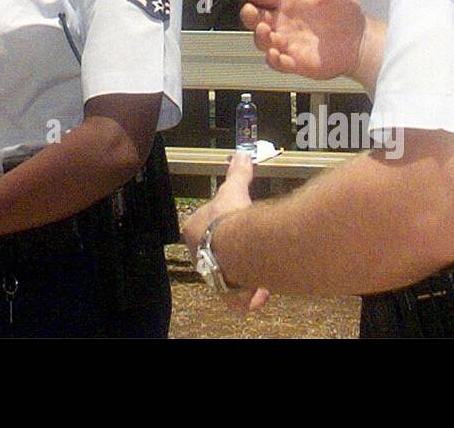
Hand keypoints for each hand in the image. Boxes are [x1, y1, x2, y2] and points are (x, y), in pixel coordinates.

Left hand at [182, 153, 268, 312]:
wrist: (237, 246)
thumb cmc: (229, 217)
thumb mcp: (233, 190)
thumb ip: (237, 174)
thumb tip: (242, 154)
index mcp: (193, 230)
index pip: (201, 228)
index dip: (217, 226)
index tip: (231, 224)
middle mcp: (199, 255)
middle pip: (214, 253)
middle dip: (230, 252)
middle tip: (245, 249)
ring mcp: (212, 274)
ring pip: (226, 275)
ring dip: (241, 273)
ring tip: (257, 270)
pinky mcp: (227, 292)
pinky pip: (238, 298)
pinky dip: (250, 297)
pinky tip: (261, 293)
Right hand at [240, 0, 366, 80]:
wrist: (358, 41)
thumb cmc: (345, 12)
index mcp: (289, 0)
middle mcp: (283, 20)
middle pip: (255, 17)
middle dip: (248, 14)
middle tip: (249, 10)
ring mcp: (286, 41)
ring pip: (262, 40)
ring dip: (260, 36)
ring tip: (266, 31)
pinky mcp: (294, 61)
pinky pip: (278, 62)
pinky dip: (274, 59)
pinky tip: (277, 54)